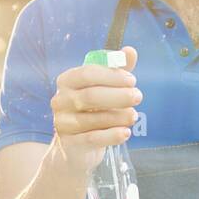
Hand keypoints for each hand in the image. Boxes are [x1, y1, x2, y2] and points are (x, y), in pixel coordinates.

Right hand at [51, 45, 141, 173]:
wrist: (76, 147)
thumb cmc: (92, 111)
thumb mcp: (104, 88)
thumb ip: (117, 70)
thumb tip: (130, 51)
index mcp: (67, 81)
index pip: (88, 73)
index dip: (112, 75)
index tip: (132, 81)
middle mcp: (60, 100)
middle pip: (91, 95)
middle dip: (119, 96)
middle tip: (138, 97)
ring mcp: (62, 123)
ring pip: (93, 118)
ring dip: (119, 116)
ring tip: (134, 116)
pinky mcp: (69, 144)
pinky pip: (93, 138)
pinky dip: (112, 135)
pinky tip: (126, 133)